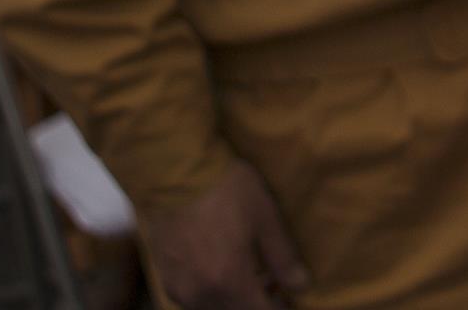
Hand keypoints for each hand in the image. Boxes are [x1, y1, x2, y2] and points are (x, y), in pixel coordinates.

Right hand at [145, 161, 306, 309]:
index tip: (288, 298)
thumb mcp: (265, 217)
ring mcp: (180, 288)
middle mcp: (202, 293)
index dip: (279, 308)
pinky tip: (221, 270)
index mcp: (229, 281)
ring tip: (249, 275)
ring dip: (234, 300)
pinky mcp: (165, 277)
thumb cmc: (225, 189)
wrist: (175, 171)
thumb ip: (283, 257)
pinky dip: (212, 293)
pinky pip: (194, 299)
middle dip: (257, 304)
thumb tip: (301, 284)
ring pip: (214, 309)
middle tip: (274, 285)